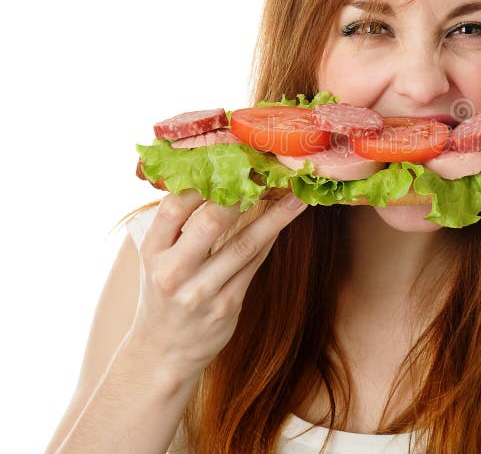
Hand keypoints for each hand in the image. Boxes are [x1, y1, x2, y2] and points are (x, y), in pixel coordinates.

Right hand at [128, 189, 307, 379]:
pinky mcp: (226, 306)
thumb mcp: (157, 259)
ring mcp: (201, 292)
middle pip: (212, 223)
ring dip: (275, 217)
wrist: (162, 352)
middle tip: (268, 170)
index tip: (228, 158)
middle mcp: (173, 272)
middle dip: (243, 193)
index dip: (201, 180)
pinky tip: (285, 220)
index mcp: (152, 252)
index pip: (173, 207)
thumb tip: (214, 177)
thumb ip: (179, 226)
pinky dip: (271, 238)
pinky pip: (255, 265)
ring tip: (296, 195)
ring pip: (244, 244)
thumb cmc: (164, 294)